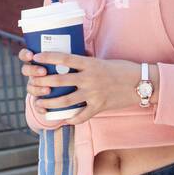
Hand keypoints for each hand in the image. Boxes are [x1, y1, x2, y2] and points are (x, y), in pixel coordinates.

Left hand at [19, 48, 145, 126]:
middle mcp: (90, 78)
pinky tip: (63, 119)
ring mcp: (94, 94)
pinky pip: (82, 116)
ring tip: (39, 104)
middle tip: (32, 84)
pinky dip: (71, 119)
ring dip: (50, 103)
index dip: (48, 57)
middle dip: (43, 83)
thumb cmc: (123, 69)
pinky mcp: (99, 106)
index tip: (35, 57)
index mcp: (90, 64)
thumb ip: (87, 60)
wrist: (141, 83)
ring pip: (66, 101)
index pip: (64, 58)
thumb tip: (75, 54)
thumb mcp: (103, 60)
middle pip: (60, 80)